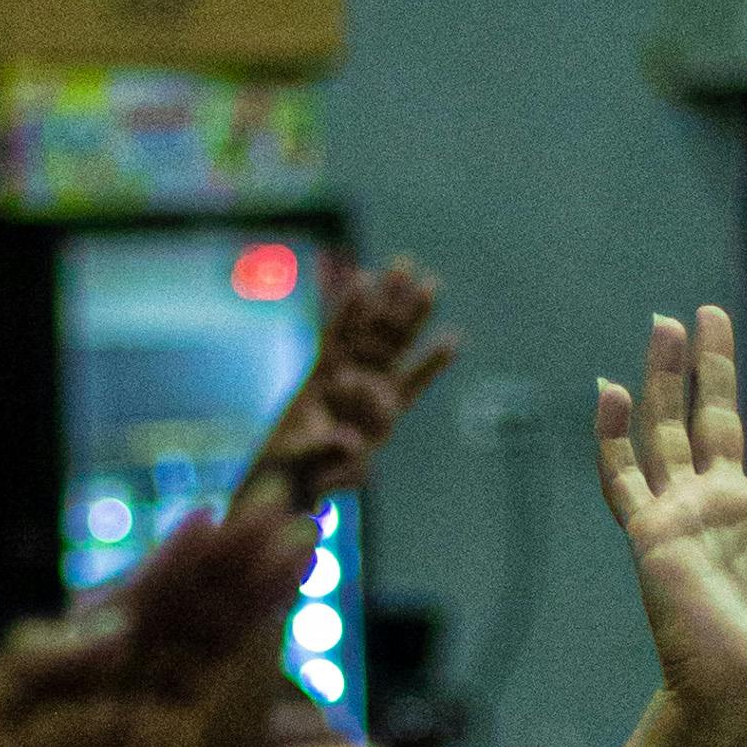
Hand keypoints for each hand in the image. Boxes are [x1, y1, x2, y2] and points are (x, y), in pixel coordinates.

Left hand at [237, 257, 457, 521]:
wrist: (297, 482)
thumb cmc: (293, 466)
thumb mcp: (302, 458)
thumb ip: (325, 448)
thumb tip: (354, 440)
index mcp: (319, 379)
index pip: (338, 336)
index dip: (350, 310)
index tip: (362, 281)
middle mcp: (348, 377)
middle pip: (372, 331)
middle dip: (390, 300)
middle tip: (405, 264)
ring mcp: (370, 391)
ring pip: (394, 346)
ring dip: (411, 315)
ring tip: (431, 283)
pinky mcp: (388, 412)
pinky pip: (413, 382)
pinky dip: (431, 362)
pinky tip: (453, 340)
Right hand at [594, 308, 746, 746]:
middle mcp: (729, 507)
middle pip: (718, 417)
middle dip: (715, 364)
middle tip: (709, 313)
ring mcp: (687, 516)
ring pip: (669, 431)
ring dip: (665, 380)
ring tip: (666, 325)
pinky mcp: (653, 535)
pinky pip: (625, 477)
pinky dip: (613, 435)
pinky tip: (609, 389)